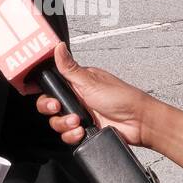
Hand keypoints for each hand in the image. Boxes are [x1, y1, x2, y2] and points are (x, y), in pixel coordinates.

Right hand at [34, 42, 155, 146]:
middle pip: (49, 105)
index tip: (44, 94)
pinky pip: (67, 135)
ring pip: (57, 122)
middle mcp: (77, 98)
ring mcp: (80, 115)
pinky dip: (71, 135)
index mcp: (77, 82)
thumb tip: (58, 47)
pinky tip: (81, 131)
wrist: (138, 123)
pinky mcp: (83, 130)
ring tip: (78, 122)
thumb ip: (70, 67)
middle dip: (51, 109)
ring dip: (64, 124)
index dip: (45, 90)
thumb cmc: (122, 98)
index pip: (52, 85)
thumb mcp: (91, 81)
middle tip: (58, 108)